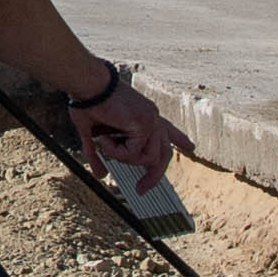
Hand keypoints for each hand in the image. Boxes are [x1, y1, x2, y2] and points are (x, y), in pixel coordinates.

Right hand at [72, 63, 181, 193]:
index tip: (191, 147)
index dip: (180, 139)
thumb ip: (99, 155)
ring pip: (147, 159)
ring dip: (120, 157)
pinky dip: (115, 151)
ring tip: (103, 141)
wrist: (87, 86)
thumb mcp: (93, 134)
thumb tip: (100, 176)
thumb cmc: (87, 102)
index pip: (168, 130)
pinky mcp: (146, 125)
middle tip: (141, 190)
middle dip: (154, 176)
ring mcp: (151, 121)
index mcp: (143, 115)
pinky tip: (104, 136)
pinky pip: (134, 154)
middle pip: (164, 154)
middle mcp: (152, 117)